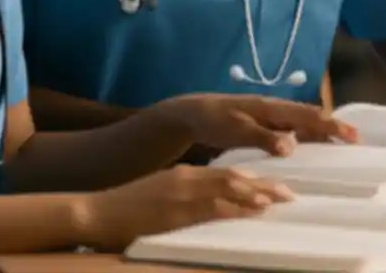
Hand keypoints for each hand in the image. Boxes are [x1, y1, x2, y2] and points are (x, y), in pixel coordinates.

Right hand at [81, 165, 293, 250]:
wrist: (97, 212)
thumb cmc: (127, 208)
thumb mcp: (161, 194)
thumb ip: (184, 194)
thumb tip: (208, 202)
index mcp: (184, 175)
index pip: (225, 174)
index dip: (252, 180)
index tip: (273, 187)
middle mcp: (187, 179)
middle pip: (234, 178)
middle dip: (263, 185)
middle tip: (288, 192)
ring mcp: (182, 194)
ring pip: (229, 189)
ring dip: (257, 193)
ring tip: (280, 198)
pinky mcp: (176, 211)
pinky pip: (213, 207)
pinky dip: (237, 206)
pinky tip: (253, 208)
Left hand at [157, 94, 358, 155]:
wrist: (194, 113)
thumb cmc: (215, 120)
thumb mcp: (236, 130)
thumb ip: (263, 138)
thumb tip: (293, 146)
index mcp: (272, 108)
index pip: (309, 116)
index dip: (332, 125)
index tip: (353, 136)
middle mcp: (276, 109)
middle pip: (311, 117)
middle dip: (334, 127)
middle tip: (356, 140)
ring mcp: (272, 116)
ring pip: (303, 123)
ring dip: (322, 132)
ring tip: (341, 145)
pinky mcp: (266, 123)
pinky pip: (293, 128)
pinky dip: (307, 136)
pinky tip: (312, 147)